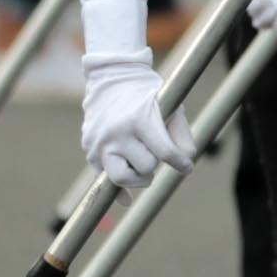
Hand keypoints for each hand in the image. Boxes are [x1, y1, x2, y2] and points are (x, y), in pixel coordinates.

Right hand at [79, 60, 195, 189]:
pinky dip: (117, 191)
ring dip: (137, 179)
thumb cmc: (148, 94)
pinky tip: (127, 198)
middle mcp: (117, 132)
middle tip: (155, 153)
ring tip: (142, 168)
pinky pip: (104, 179)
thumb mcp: (171, 105)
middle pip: (145, 168)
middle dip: (155, 164)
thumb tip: (187, 164)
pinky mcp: (89, 149)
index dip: (181, 163)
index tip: (187, 167)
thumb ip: (182, 135)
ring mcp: (100, 142)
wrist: (112, 77)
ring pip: (121, 178)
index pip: (165, 152)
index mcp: (140, 119)